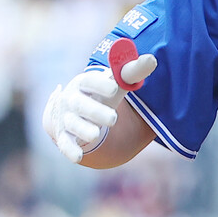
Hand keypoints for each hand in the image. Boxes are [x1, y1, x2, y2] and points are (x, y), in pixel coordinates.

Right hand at [42, 54, 156, 162]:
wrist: (74, 109)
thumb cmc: (102, 92)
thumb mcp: (115, 81)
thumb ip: (133, 72)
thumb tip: (152, 59)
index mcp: (85, 83)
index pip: (90, 81)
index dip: (102, 84)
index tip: (116, 88)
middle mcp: (72, 100)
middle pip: (81, 105)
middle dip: (96, 111)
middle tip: (113, 118)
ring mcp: (67, 118)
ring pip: (74, 125)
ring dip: (84, 130)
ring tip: (96, 135)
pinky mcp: (64, 136)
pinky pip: (65, 144)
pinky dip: (70, 150)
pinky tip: (78, 157)